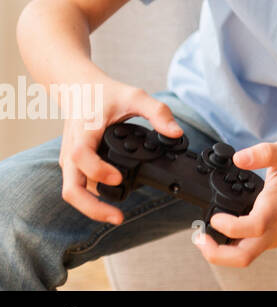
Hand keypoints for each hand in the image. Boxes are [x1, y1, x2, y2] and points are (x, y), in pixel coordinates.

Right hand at [59, 80, 183, 224]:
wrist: (78, 89)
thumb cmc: (105, 93)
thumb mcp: (135, 96)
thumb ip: (157, 112)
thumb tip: (176, 133)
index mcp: (84, 132)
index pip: (81, 156)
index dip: (98, 170)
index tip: (120, 178)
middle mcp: (71, 150)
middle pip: (70, 188)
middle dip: (91, 207)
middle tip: (117, 217)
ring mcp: (69, 160)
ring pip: (72, 192)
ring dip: (91, 207)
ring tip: (116, 216)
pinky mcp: (72, 165)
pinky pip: (77, 187)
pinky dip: (90, 199)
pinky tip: (111, 201)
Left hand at [193, 141, 276, 267]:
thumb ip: (261, 153)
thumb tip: (239, 158)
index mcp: (275, 209)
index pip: (250, 228)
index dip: (228, 226)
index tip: (214, 217)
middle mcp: (275, 228)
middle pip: (243, 257)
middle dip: (216, 253)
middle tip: (199, 238)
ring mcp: (274, 237)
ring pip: (244, 258)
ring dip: (221, 254)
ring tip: (204, 237)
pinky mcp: (273, 239)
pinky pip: (249, 251)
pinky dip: (231, 248)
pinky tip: (221, 233)